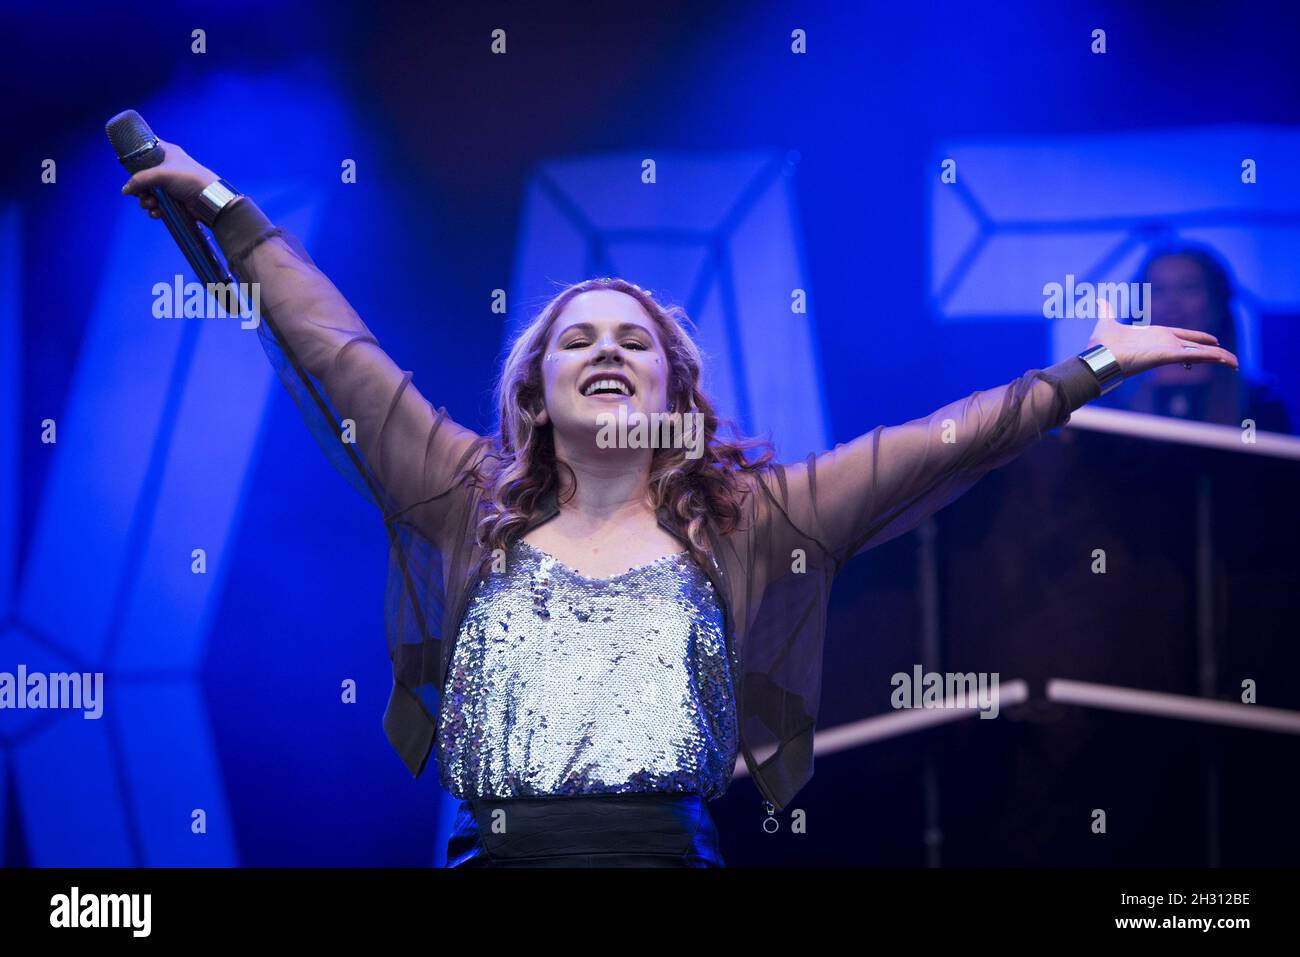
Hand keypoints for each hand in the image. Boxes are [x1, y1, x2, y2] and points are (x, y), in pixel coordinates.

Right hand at [120, 139, 217, 220]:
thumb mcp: (162, 174)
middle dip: (140, 188)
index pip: (145, 148)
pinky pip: (157, 205)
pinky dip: (155, 210)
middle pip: (143, 176)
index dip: (136, 157)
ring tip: (152, 204)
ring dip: (146, 201)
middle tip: (143, 193)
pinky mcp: (174, 201)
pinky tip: (158, 213)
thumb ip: (140, 180)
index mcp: (167, 153)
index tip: (130, 167)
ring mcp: (171, 186)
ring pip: (148, 193)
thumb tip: (125, 190)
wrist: (210, 200)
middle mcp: (167, 168)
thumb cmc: (190, 179)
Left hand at [1085, 298, 1238, 377]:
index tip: (1213, 340)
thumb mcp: (1107, 322)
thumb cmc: (1102, 345)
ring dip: (1220, 358)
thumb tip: (1101, 301)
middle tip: (1229, 359)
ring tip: (1236, 363)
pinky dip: (1213, 358)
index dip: (1198, 338)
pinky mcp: (1169, 356)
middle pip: (1196, 347)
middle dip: (1214, 352)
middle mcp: (1165, 344)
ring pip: (1200, 354)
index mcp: (1156, 336)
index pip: (1183, 336)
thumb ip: (1107, 311)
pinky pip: (1196, 356)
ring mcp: (1168, 350)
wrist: (1096, 358)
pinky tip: (1228, 361)